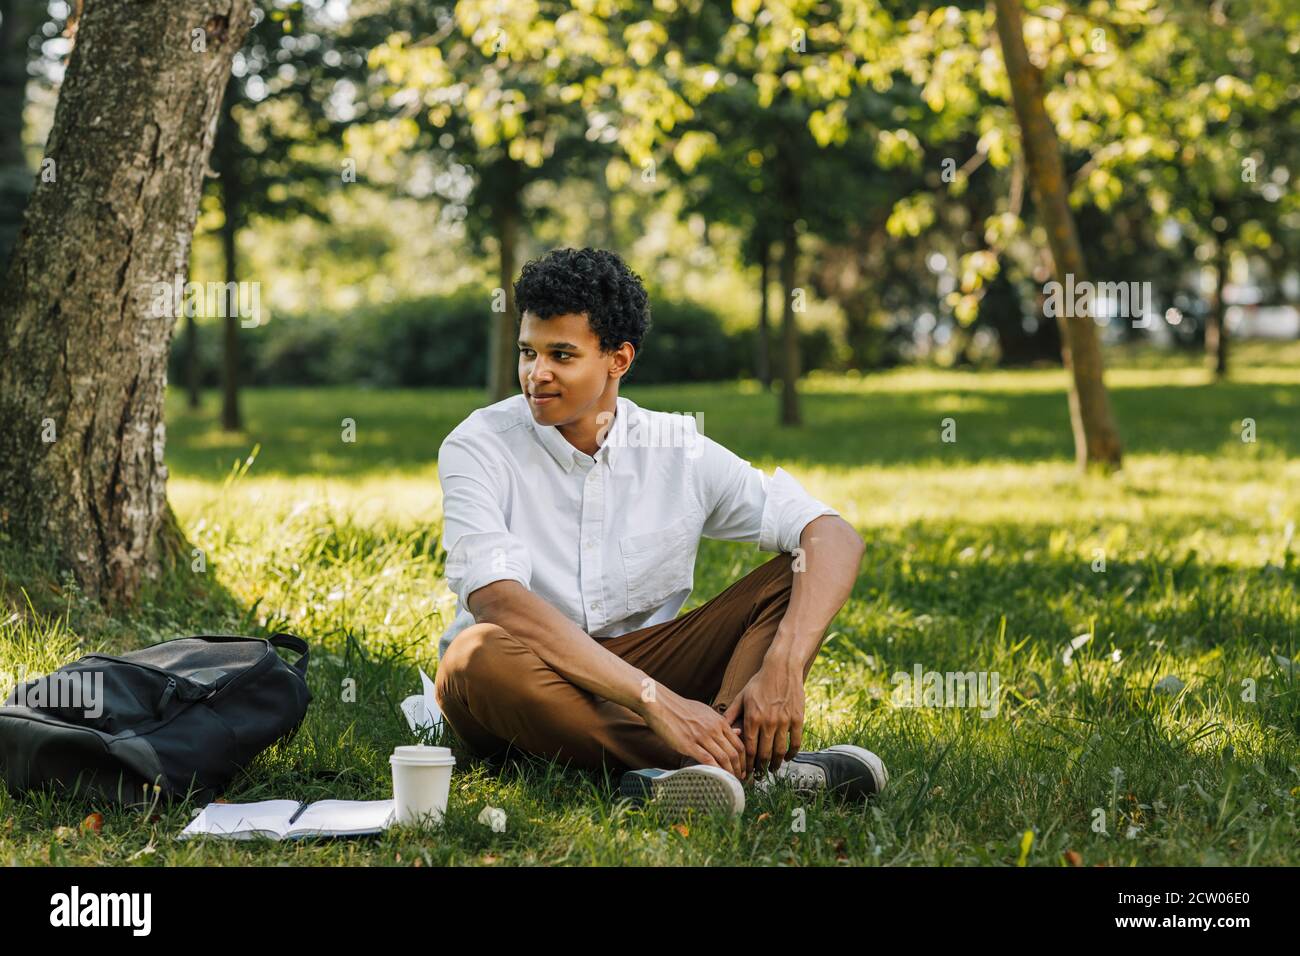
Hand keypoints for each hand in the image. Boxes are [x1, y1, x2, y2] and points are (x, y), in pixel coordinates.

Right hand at [640, 688, 746, 778]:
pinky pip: (707, 760)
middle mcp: (714, 729)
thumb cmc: (681, 708)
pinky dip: (715, 770)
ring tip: (731, 782)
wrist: (661, 704)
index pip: (739, 743)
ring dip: (730, 772)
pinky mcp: (689, 744)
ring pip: (723, 758)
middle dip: (740, 769)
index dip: (744, 759)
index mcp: (719, 721)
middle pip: (734, 753)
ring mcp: (702, 737)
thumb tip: (738, 731)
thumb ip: (722, 723)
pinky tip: (718, 778)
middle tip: (740, 779)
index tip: (744, 768)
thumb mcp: (706, 712)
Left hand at [722, 663, 804, 778]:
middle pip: (764, 753)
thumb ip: (731, 714)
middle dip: (760, 768)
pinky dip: (791, 753)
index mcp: (752, 718)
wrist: (781, 668)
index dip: (748, 763)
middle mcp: (768, 722)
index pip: (749, 749)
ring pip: (780, 750)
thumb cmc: (759, 682)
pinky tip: (787, 758)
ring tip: (772, 769)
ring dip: (775, 764)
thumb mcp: (742, 696)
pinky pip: (795, 742)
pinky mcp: (797, 719)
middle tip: (759, 776)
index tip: (746, 771)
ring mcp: (784, 721)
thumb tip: (720, 727)